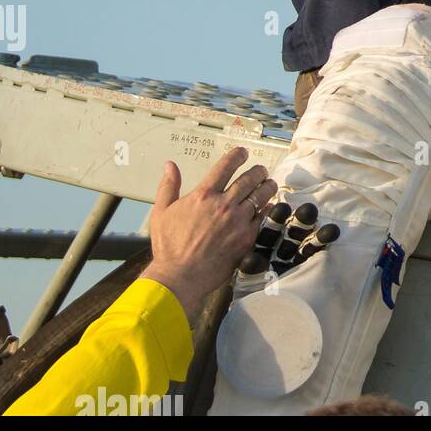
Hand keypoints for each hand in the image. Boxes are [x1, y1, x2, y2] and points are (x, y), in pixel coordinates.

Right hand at [142, 147, 276, 319]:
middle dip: (258, 171)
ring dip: (267, 186)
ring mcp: (238, 221)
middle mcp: (224, 204)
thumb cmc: (168, 247)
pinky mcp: (246, 237)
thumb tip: (170, 165)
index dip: (238, 155)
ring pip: (261, 195)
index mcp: (204, 195)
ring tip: (269, 184)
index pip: (226, 166)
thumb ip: (168, 186)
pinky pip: (262, 217)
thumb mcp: (161, 213)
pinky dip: (267, 208)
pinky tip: (267, 206)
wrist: (179, 277)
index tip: (243, 153)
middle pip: (249, 178)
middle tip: (261, 170)